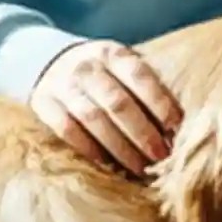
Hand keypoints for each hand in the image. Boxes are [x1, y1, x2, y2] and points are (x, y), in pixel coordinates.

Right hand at [29, 40, 182, 176]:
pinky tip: (109, 166)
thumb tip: (177, 125)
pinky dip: (91, 150)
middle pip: (118, 103)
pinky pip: (68, 131)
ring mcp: (63, 86)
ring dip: (120, 147)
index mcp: (112, 54)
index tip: (177, 128)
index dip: (160, 103)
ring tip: (141, 168)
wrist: (47, 61)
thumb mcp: (120, 66)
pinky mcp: (44, 105)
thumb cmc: (101, 72)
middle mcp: (87, 67)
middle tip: (162, 156)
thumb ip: (144, 86)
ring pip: (94, 119)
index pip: (140, 76)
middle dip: (143, 133)